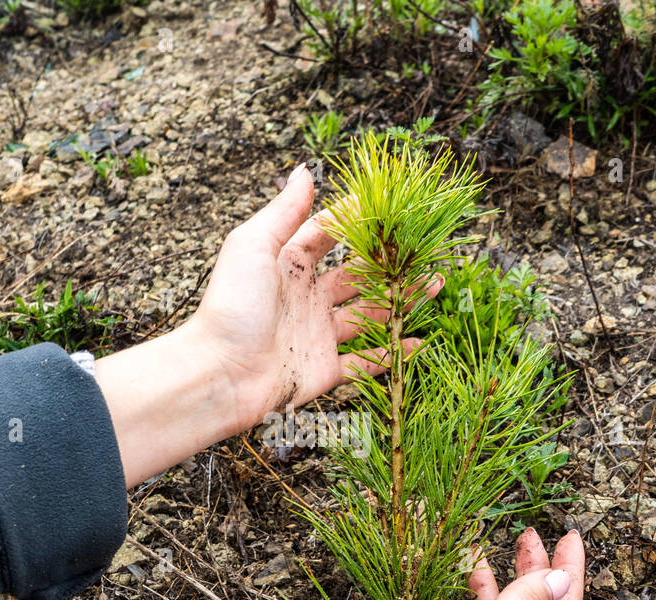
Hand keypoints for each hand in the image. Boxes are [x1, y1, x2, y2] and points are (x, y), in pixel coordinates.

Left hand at [93, 164, 436, 486]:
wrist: (220, 374)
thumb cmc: (231, 305)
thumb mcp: (253, 246)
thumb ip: (283, 211)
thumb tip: (304, 170)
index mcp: (287, 266)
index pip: (328, 235)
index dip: (357, 220)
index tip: (392, 205)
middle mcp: (305, 299)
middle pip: (357, 275)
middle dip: (390, 262)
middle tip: (423, 249)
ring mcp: (316, 335)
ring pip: (368, 313)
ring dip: (401, 300)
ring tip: (435, 284)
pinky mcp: (323, 370)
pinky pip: (365, 361)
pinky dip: (392, 354)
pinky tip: (418, 343)